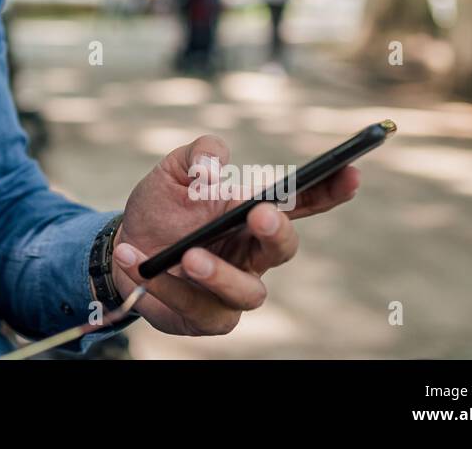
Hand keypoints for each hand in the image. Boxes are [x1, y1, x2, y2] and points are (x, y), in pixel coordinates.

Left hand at [110, 135, 359, 336]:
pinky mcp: (205, 317)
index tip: (350, 172)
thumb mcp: (173, 170)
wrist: (121, 245)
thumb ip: (198, 154)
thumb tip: (215, 169)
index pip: (302, 202)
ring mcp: (232, 290)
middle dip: (278, 232)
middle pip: (284, 249)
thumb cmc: (161, 207)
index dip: (330, 190)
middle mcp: (252, 254)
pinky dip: (168, 286)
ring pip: (248, 292)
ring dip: (219, 273)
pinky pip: (196, 308)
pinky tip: (139, 263)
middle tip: (260, 213)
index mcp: (253, 215)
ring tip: (188, 256)